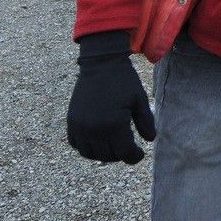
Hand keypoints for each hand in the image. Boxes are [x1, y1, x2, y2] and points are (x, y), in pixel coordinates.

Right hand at [67, 31, 155, 163]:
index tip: (139, 153)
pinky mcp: (71, 122)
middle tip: (129, 148)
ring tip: (114, 146)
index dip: (134, 156)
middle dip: (120, 154)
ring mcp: (80, 126)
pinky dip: (87, 147)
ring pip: (90, 154)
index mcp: (114, 124)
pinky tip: (98, 141)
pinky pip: (76, 144)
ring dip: (103, 154)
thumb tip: (149, 140)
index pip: (125, 153)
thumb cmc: (124, 81)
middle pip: (108, 156)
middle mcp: (94, 129)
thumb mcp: (140, 100)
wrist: (101, 64)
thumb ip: (146, 122)